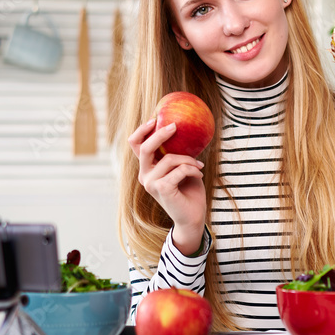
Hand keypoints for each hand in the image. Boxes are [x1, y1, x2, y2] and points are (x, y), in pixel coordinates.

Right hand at [128, 118, 206, 254]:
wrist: (193, 216)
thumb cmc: (189, 191)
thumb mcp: (182, 167)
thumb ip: (176, 153)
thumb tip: (183, 128)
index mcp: (147, 168)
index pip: (135, 146)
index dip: (141, 130)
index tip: (155, 118)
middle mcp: (144, 175)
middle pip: (145, 148)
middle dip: (160, 134)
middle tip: (175, 126)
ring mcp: (150, 183)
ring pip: (169, 159)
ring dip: (189, 159)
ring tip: (199, 165)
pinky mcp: (161, 189)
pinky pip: (179, 170)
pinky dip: (192, 169)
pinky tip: (199, 174)